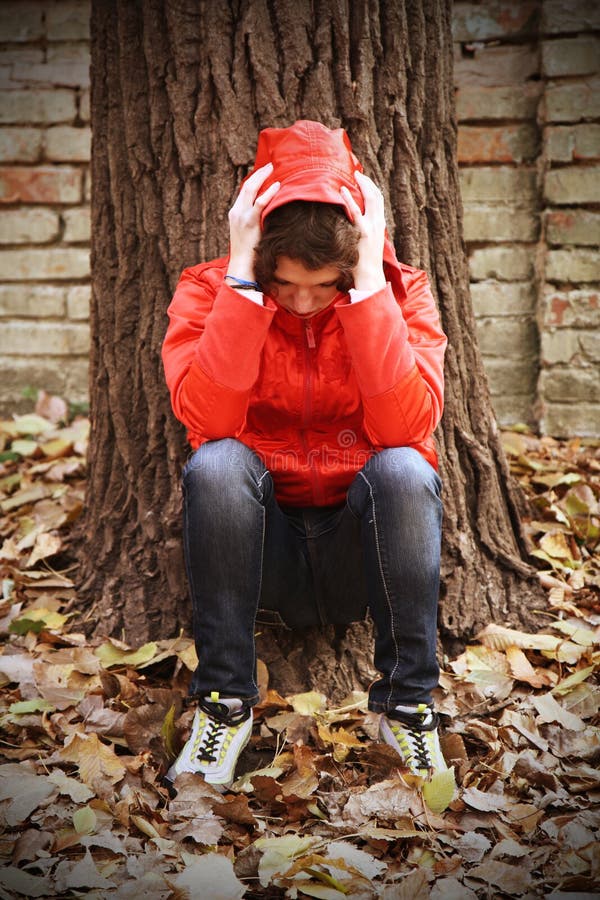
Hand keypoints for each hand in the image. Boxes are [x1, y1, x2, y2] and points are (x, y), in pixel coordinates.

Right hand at [227, 163, 279, 278]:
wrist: (241, 265)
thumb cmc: (248, 253)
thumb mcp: (248, 233)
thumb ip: (254, 221)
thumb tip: (267, 216)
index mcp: (235, 213)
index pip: (244, 192)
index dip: (254, 180)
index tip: (263, 173)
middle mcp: (236, 211)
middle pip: (246, 186)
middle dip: (258, 174)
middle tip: (269, 166)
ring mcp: (241, 216)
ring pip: (250, 189)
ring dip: (262, 177)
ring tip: (273, 170)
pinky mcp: (250, 222)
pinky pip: (260, 203)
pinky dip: (269, 193)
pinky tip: (277, 186)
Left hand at [340, 172, 386, 291]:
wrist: (369, 276)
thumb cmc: (365, 262)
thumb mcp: (367, 242)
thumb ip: (364, 230)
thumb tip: (355, 224)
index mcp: (379, 224)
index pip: (379, 200)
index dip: (371, 187)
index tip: (363, 179)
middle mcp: (378, 223)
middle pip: (377, 195)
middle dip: (368, 182)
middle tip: (358, 173)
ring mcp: (372, 227)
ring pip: (371, 199)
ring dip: (363, 185)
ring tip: (354, 176)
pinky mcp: (363, 233)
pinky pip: (356, 212)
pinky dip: (349, 199)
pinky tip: (343, 190)